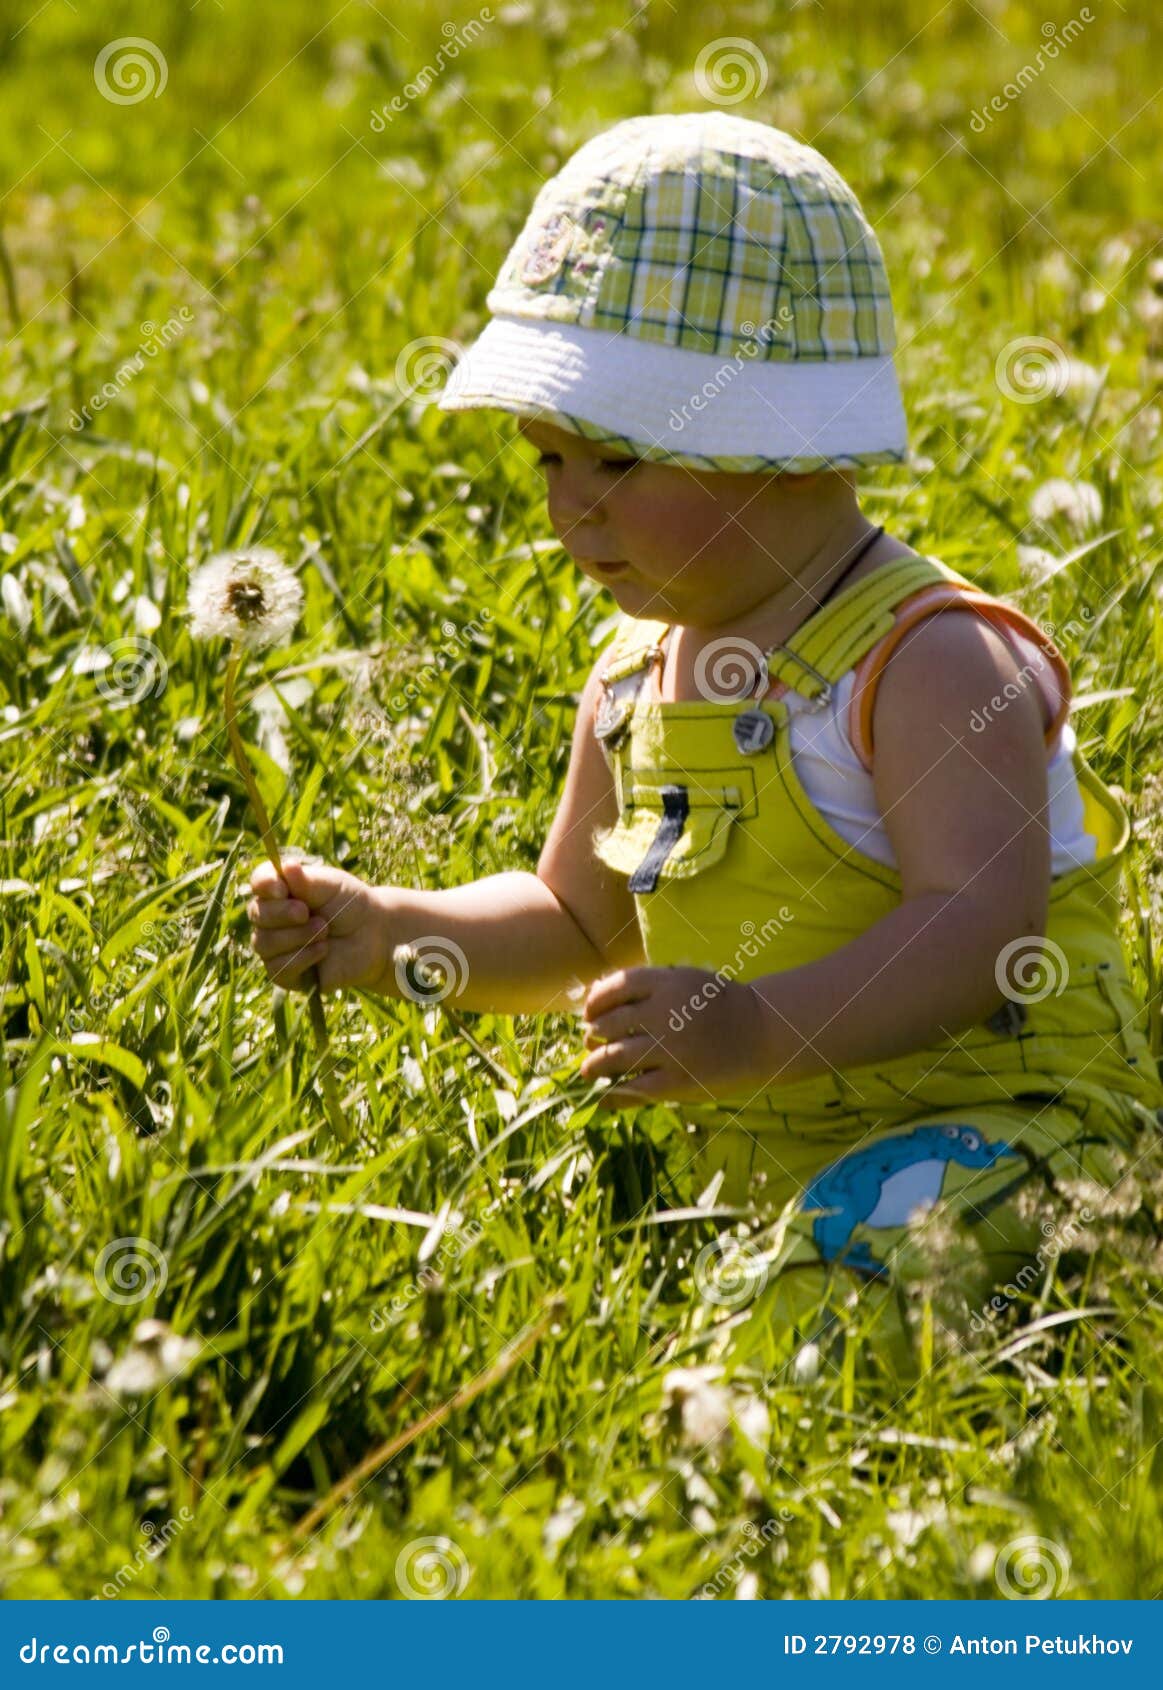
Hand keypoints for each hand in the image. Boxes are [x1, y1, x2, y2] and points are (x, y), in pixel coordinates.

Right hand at [247, 858, 391, 995]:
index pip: (259, 882)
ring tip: (324, 931)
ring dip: (297, 936)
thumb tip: (286, 865)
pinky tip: (324, 950)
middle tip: (308, 913)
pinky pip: (278, 968)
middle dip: (283, 914)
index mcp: (280, 890)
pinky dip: (302, 957)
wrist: (374, 936)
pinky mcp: (286, 973)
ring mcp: (276, 946)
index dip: (264, 885)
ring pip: (264, 943)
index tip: (282, 889)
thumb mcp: (332, 886)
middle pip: (256, 914)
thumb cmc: (350, 905)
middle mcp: (271, 918)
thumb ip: (307, 880)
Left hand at [580, 965, 778, 1107]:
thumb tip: (594, 995)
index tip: (589, 1014)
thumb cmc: (719, 1005)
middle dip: (592, 1036)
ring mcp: (671, 1049)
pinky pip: (634, 1089)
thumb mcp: (685, 980)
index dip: (595, 1002)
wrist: (762, 1033)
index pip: (614, 988)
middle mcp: (665, 1013)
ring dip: (594, 1066)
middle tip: (589, 1043)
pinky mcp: (678, 1081)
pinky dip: (613, 1095)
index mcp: (667, 982)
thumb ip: (646, 985)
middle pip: (609, 1024)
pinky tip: (604, 1098)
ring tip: (588, 1071)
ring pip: (614, 1058)